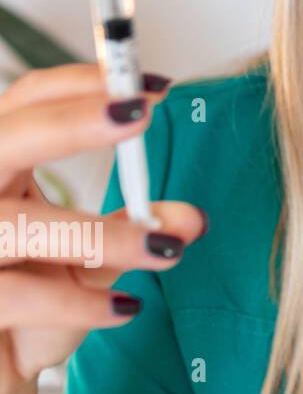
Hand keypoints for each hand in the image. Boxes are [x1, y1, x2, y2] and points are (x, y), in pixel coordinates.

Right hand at [0, 64, 205, 393]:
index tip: (154, 86)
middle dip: (71, 123)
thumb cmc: (34, 308)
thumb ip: (137, 235)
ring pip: (18, 224)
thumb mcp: (93, 263)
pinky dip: (76, 302)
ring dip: (99, 235)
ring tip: (165, 252)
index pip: (26, 102)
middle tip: (139, 115)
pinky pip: (15, 294)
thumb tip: (192, 218)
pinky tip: (123, 310)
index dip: (84, 83)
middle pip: (5, 137)